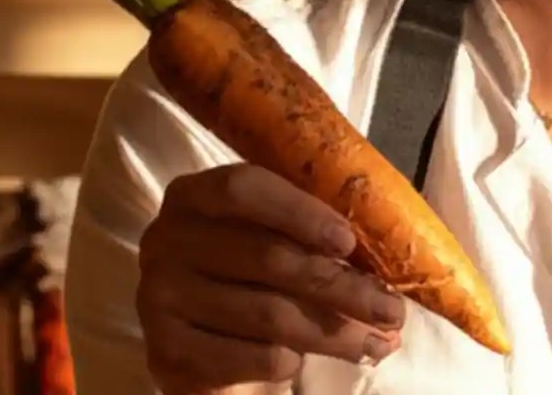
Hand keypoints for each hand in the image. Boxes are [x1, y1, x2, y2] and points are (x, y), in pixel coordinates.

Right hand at [137, 164, 404, 392]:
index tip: (349, 242)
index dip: (300, 213)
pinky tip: (306, 362)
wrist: (210, 340)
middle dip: (343, 287)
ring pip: (268, 314)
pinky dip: (288, 362)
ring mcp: (158, 297)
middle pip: (267, 258)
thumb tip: (387, 248)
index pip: (243, 189)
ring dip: (335, 334)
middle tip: (393, 310)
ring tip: (379, 343)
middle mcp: (166, 240)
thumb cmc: (258, 274)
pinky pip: (248, 357)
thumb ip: (316, 229)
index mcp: (194, 195)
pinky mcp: (165, 351)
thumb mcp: (279, 236)